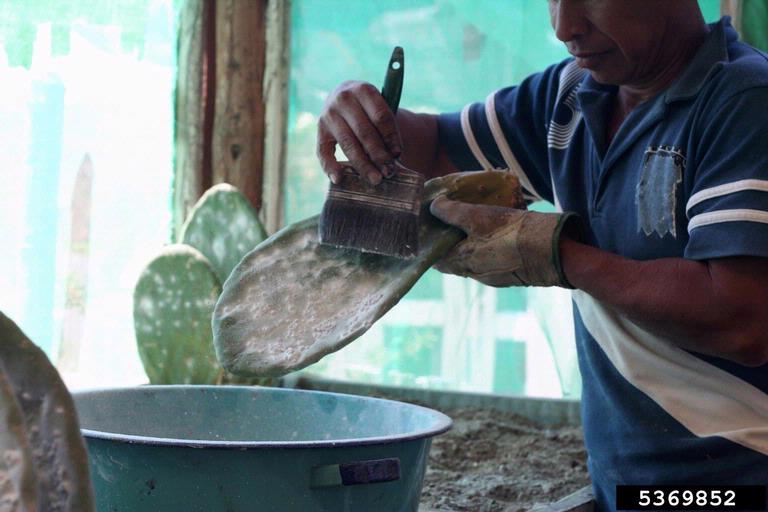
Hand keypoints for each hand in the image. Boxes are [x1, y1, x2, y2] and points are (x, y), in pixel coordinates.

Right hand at [317, 80, 402, 184]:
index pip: (381, 116)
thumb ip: (386, 126)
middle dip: (379, 155)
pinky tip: (339, 179)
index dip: (391, 137)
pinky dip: (330, 166)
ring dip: (363, 164)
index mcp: (363, 89)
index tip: (398, 154)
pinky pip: (323, 151)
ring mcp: (329, 114)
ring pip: (348, 144)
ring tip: (375, 179)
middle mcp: (343, 98)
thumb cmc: (369, 108)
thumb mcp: (379, 107)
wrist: (346, 97)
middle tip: (389, 172)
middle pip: (365, 132)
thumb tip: (394, 156)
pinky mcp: (319, 128)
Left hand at [429, 196, 577, 287]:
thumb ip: (454, 212)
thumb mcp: (480, 217)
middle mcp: (475, 274)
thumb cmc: (514, 233)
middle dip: (450, 242)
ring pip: (473, 259)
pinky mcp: (511, 274)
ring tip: (472, 222)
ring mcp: (494, 276)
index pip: (435, 258)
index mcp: (463, 262)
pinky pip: (491, 260)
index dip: (430, 243)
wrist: (556, 254)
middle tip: (450, 220)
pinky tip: (494, 232)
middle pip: (453, 259)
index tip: (429, 227)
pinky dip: (487, 247)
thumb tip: (434, 206)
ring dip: (470, 244)